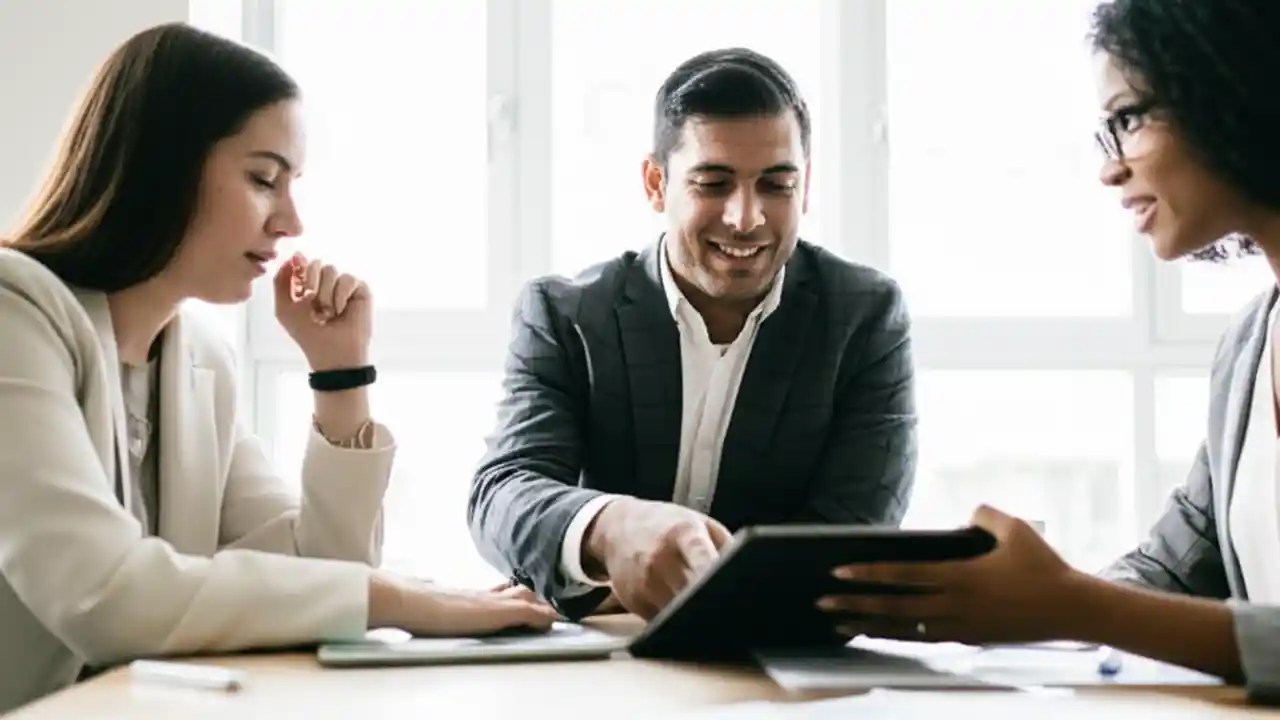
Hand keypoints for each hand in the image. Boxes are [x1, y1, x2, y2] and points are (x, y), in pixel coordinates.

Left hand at [274, 252, 371, 370]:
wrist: (332, 352)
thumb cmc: (308, 334)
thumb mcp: (284, 309)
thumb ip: (281, 281)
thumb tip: (294, 256)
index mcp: (308, 285)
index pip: (302, 263)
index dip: (299, 268)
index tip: (298, 282)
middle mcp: (326, 283)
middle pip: (316, 262)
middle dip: (310, 282)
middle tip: (311, 302)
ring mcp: (343, 286)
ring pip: (332, 270)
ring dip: (325, 294)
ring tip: (328, 313)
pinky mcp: (360, 290)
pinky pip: (348, 279)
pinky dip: (341, 296)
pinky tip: (341, 311)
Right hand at [369, 572, 559, 635]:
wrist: (410, 600)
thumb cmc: (413, 605)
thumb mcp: (431, 604)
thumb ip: (437, 602)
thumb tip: (425, 595)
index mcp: (468, 596)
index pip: (499, 592)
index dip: (514, 593)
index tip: (525, 593)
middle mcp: (483, 595)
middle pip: (517, 590)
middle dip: (534, 596)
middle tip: (550, 601)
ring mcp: (492, 602)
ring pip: (528, 597)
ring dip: (543, 604)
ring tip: (558, 610)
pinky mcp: (498, 612)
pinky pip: (529, 612)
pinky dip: (543, 616)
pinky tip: (553, 619)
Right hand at [585, 497, 732, 619]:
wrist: (616, 527)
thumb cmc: (665, 524)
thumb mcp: (700, 523)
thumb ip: (726, 547)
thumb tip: (751, 574)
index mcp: (682, 534)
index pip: (702, 558)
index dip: (716, 576)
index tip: (734, 591)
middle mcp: (660, 560)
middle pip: (694, 594)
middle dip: (714, 603)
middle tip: (730, 608)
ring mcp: (644, 584)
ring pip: (680, 613)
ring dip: (697, 615)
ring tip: (708, 607)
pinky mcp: (634, 603)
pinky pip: (664, 620)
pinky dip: (677, 619)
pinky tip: (682, 606)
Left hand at [819, 505, 1085, 644]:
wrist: (1071, 610)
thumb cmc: (1043, 565)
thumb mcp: (1015, 528)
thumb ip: (983, 514)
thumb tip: (965, 514)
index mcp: (960, 577)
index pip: (903, 575)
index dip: (869, 574)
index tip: (839, 572)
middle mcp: (954, 605)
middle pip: (893, 607)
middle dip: (854, 605)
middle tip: (821, 602)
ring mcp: (960, 626)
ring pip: (903, 629)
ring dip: (868, 625)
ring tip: (837, 624)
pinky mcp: (967, 638)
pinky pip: (922, 638)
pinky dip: (895, 635)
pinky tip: (877, 632)